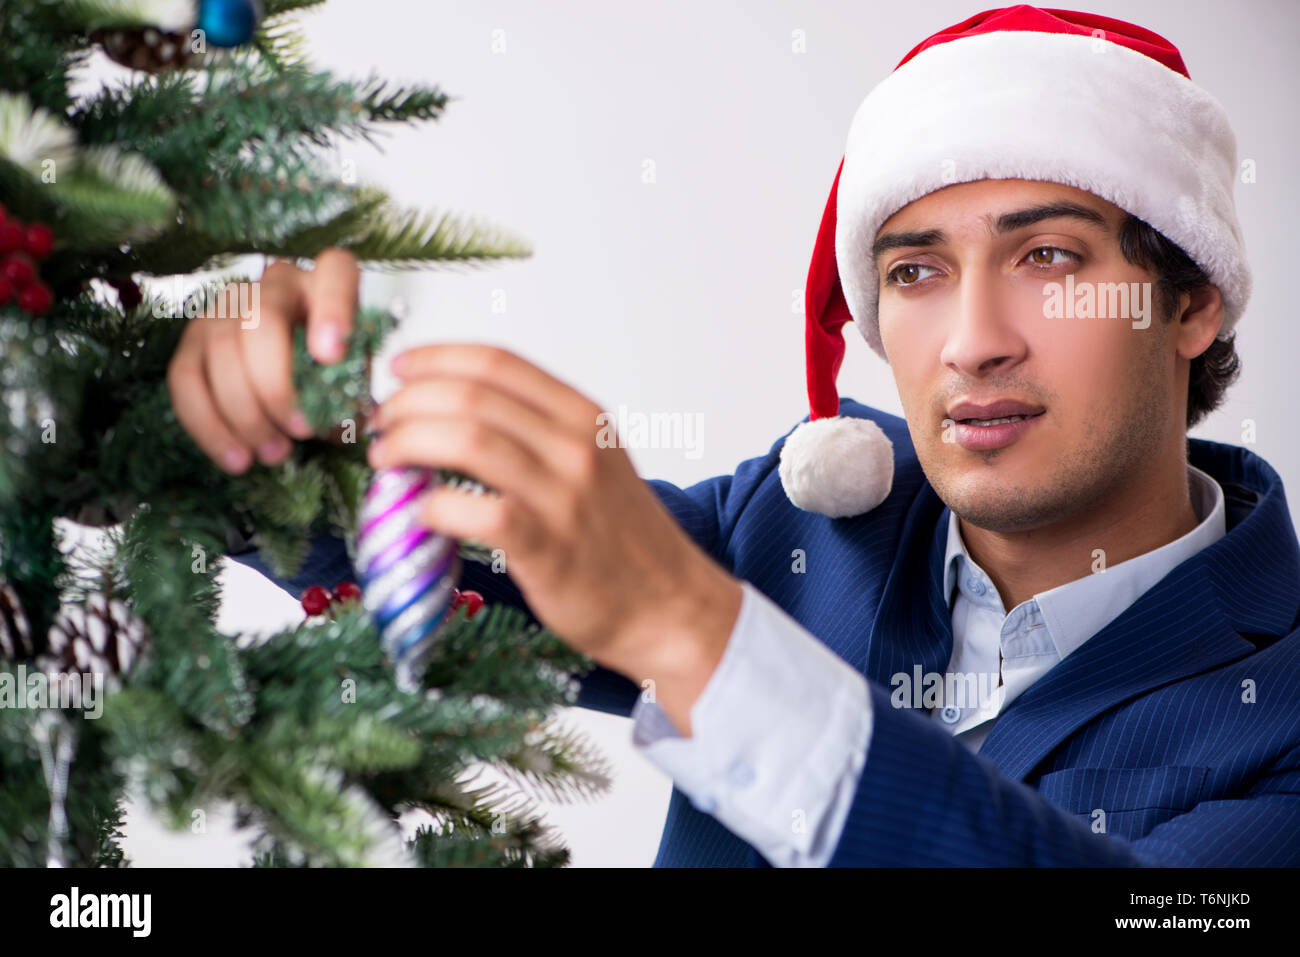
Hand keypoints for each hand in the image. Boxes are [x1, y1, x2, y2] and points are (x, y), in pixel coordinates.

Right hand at [166, 248, 360, 472]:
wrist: (296, 386)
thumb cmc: (333, 379)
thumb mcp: (353, 383)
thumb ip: (351, 396)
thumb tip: (342, 425)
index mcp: (327, 283)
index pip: (334, 271)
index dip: (333, 308)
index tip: (331, 355)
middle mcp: (275, 284)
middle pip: (262, 318)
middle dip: (277, 383)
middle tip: (301, 431)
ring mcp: (225, 307)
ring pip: (220, 351)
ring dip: (245, 412)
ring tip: (275, 454)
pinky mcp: (191, 341)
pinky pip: (184, 380)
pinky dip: (209, 426)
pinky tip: (238, 460)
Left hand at [368, 344, 742, 734]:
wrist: (671, 608)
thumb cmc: (621, 540)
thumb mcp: (594, 463)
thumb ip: (538, 434)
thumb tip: (455, 413)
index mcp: (583, 417)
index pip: (496, 361)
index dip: (434, 359)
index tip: (397, 371)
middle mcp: (576, 446)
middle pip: (471, 395)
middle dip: (408, 402)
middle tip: (380, 424)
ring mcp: (564, 496)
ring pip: (468, 441)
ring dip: (409, 443)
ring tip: (385, 459)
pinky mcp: (548, 548)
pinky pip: (476, 511)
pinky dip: (433, 505)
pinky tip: (418, 512)